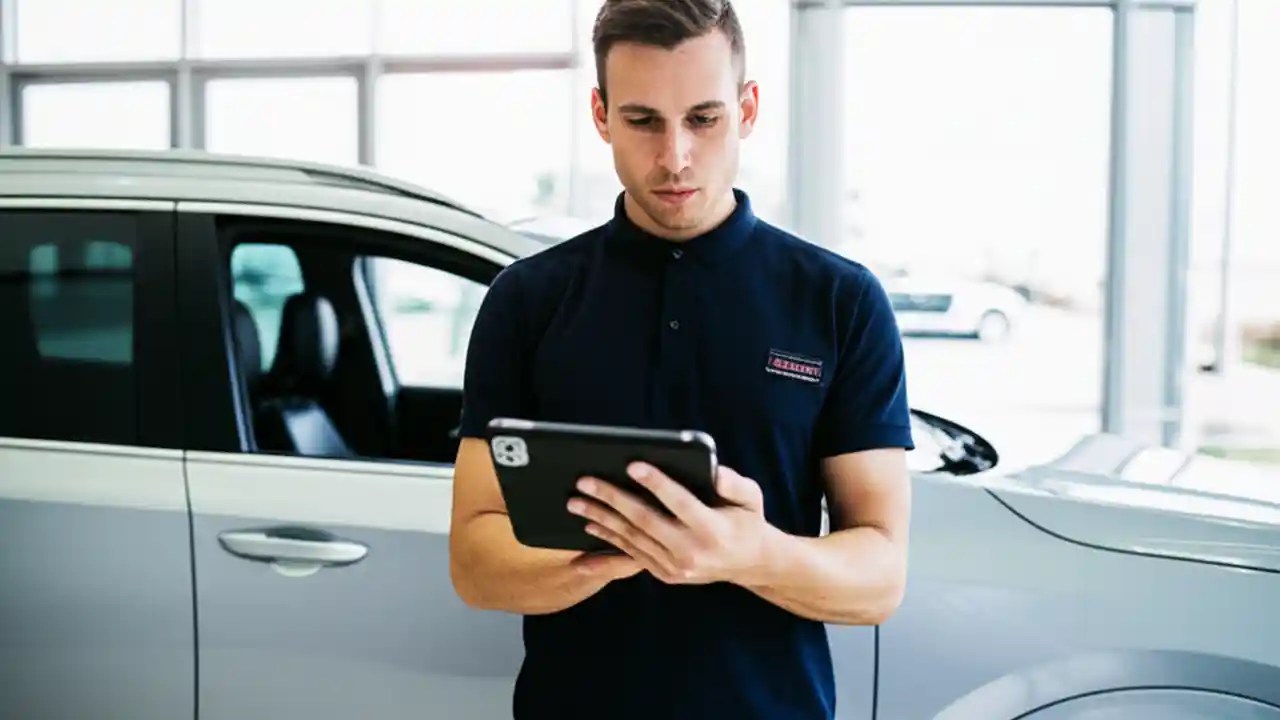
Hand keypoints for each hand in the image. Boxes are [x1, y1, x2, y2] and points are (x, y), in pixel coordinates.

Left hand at [566, 461, 772, 585]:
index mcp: (712, 529)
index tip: (632, 465)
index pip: (679, 503)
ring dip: (601, 518)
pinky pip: (632, 553)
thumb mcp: (752, 497)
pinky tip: (590, 523)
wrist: (749, 564)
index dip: (656, 483)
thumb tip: (713, 471)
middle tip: (585, 481)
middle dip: (612, 498)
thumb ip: (734, 483)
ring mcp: (676, 567)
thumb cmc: (747, 521)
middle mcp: (691, 551)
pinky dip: (609, 538)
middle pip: (645, 521)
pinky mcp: (665, 574)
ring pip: (632, 538)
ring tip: (576, 501)